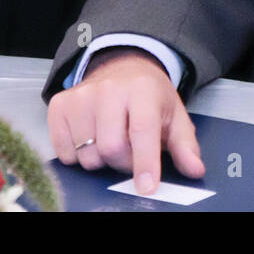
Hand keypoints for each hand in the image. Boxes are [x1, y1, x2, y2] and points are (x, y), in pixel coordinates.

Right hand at [47, 47, 203, 194]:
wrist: (121, 67)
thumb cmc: (149, 96)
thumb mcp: (174, 116)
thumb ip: (185, 145)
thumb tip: (195, 170)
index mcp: (143, 89)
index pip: (142, 130)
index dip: (145, 162)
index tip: (147, 187)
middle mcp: (109, 89)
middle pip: (111, 149)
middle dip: (124, 162)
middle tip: (132, 152)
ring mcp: (80, 96)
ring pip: (86, 154)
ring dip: (101, 160)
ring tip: (112, 140)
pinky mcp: (59, 106)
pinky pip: (64, 152)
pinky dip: (77, 156)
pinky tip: (90, 137)